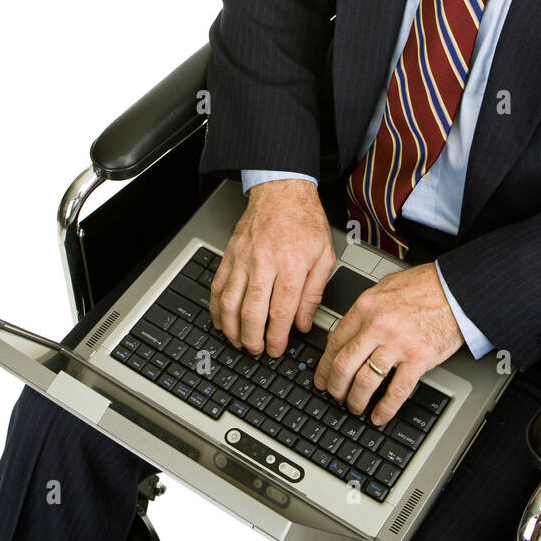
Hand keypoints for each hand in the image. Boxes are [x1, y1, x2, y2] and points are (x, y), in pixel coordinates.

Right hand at [209, 179, 335, 357]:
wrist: (282, 191)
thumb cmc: (305, 220)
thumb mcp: (324, 256)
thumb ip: (314, 293)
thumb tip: (304, 323)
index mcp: (291, 264)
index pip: (280, 311)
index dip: (276, 337)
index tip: (276, 349)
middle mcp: (264, 262)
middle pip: (252, 311)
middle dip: (252, 338)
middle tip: (256, 350)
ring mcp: (243, 258)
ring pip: (229, 301)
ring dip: (231, 328)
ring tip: (237, 341)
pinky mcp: (230, 254)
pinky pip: (217, 286)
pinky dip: (216, 307)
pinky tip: (220, 320)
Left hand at [312, 263, 463, 425]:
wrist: (457, 289)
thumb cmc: (426, 285)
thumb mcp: (386, 286)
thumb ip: (368, 308)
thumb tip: (352, 328)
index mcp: (366, 306)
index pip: (335, 341)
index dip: (325, 365)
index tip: (322, 377)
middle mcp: (378, 326)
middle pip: (344, 364)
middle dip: (335, 387)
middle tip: (334, 396)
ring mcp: (397, 344)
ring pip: (365, 381)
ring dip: (356, 400)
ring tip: (355, 407)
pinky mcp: (418, 359)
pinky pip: (396, 391)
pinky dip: (385, 408)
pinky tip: (379, 415)